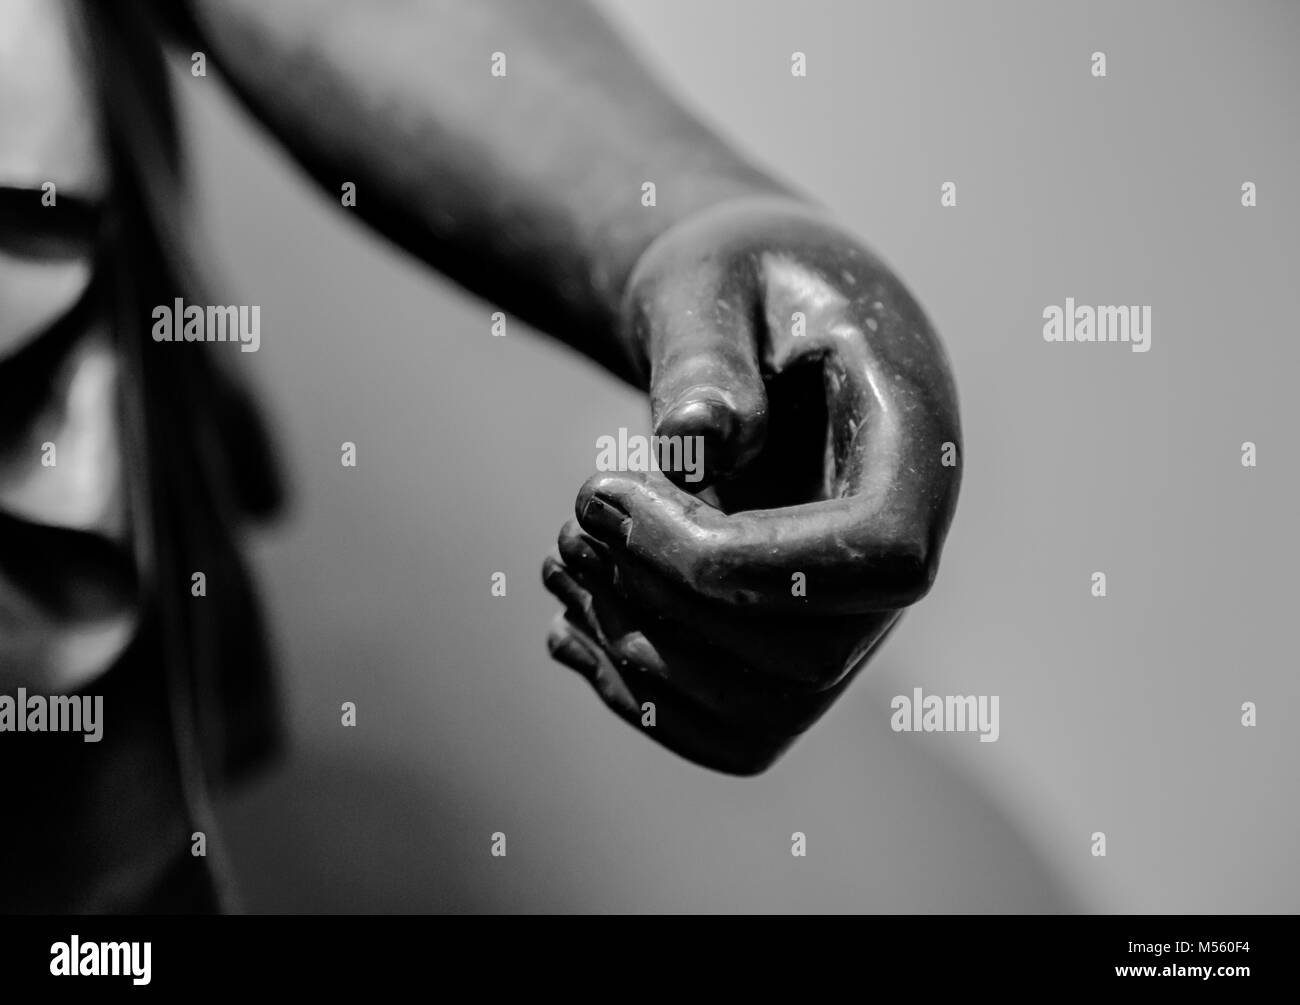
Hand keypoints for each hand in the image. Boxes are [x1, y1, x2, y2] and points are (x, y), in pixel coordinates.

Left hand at [543, 196, 961, 773]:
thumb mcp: (716, 281)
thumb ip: (708, 352)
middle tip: (575, 516)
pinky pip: (728, 728)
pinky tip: (569, 624)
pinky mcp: (786, 649)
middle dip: (664, 600)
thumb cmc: (742, 285)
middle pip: (808, 657)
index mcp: (914, 454)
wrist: (754, 325)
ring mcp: (847, 615)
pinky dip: (638, 696)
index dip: (744, 560)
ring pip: (762, 709)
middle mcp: (898, 556)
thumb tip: (698, 437)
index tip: (618, 491)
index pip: (874, 558)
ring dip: (638, 649)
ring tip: (563, 554)